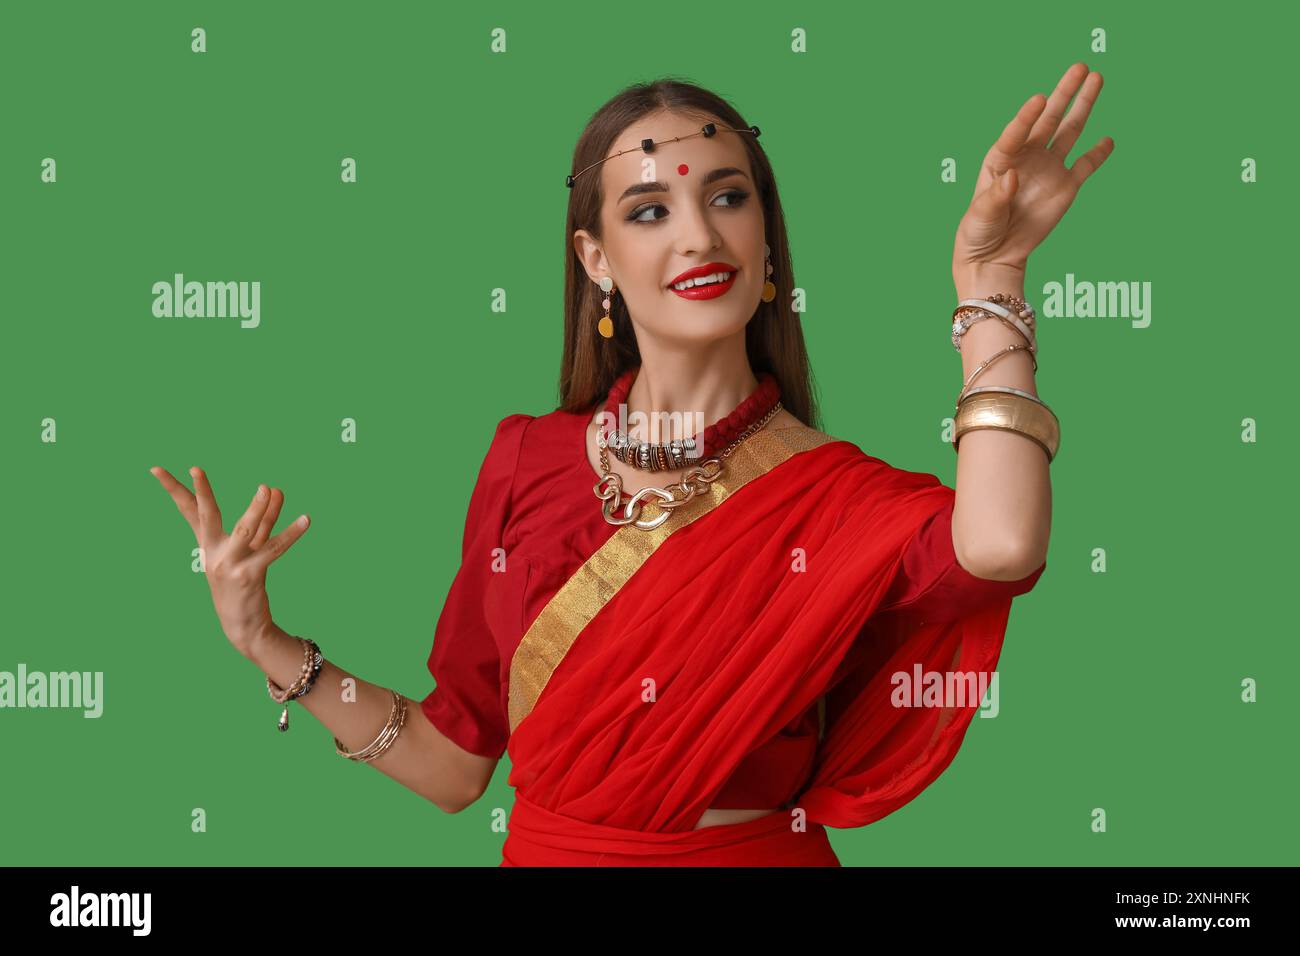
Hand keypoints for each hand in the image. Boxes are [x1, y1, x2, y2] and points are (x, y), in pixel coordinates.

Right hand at [151, 465, 309, 657]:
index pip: (189, 511)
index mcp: (208, 544)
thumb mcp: (250, 548)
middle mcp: (214, 553)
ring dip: (257, 509)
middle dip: (202, 492)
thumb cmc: (244, 581)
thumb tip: (276, 489)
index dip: (175, 489)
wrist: (243, 625)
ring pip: (244, 530)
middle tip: (196, 469)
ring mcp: (230, 565)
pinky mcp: (250, 575)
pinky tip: (305, 520)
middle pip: (207, 516)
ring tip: (267, 488)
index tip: (157, 468)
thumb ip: (263, 518)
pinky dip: (291, 534)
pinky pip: (273, 550)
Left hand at [953, 62, 1114, 292]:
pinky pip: (1086, 166)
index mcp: (1001, 159)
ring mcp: (1048, 169)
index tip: (1039, 99)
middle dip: (1064, 93)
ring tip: (1096, 78)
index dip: (1026, 117)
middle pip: (1048, 119)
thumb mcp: (981, 215)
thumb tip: (1013, 176)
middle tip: (1080, 67)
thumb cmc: (978, 232)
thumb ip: (996, 196)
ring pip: (1070, 132)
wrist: (994, 256)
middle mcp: (1027, 157)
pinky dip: (1098, 154)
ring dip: (1083, 107)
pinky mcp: (1066, 187)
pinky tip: (1108, 140)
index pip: (1015, 132)